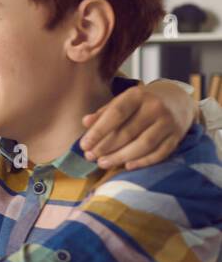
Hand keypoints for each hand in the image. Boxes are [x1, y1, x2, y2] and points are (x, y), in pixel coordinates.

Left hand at [80, 80, 194, 169]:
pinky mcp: (177, 136)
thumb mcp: (123, 100)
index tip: (84, 145)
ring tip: (103, 163)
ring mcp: (168, 122)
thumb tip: (85, 122)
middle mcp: (155, 107)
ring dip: (121, 157)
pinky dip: (143, 162)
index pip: (116, 114)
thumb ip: (104, 112)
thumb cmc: (141, 102)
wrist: (177, 99)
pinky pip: (160, 153)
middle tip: (90, 157)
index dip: (98, 131)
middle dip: (106, 147)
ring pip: (143, 145)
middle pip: (128, 132)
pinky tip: (127, 166)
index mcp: (137, 95)